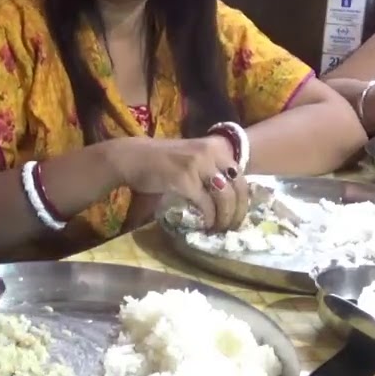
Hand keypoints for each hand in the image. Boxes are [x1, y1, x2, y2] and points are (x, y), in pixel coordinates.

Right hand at [106, 136, 248, 230]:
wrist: (131, 158)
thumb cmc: (160, 161)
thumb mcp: (192, 159)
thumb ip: (210, 172)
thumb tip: (229, 200)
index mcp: (216, 146)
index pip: (241, 175)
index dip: (243, 199)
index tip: (238, 215)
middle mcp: (211, 151)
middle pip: (238, 187)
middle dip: (238, 212)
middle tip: (232, 227)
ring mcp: (198, 164)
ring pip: (226, 197)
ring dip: (225, 217)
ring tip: (219, 229)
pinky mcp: (185, 179)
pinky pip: (206, 204)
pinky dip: (209, 218)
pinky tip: (205, 225)